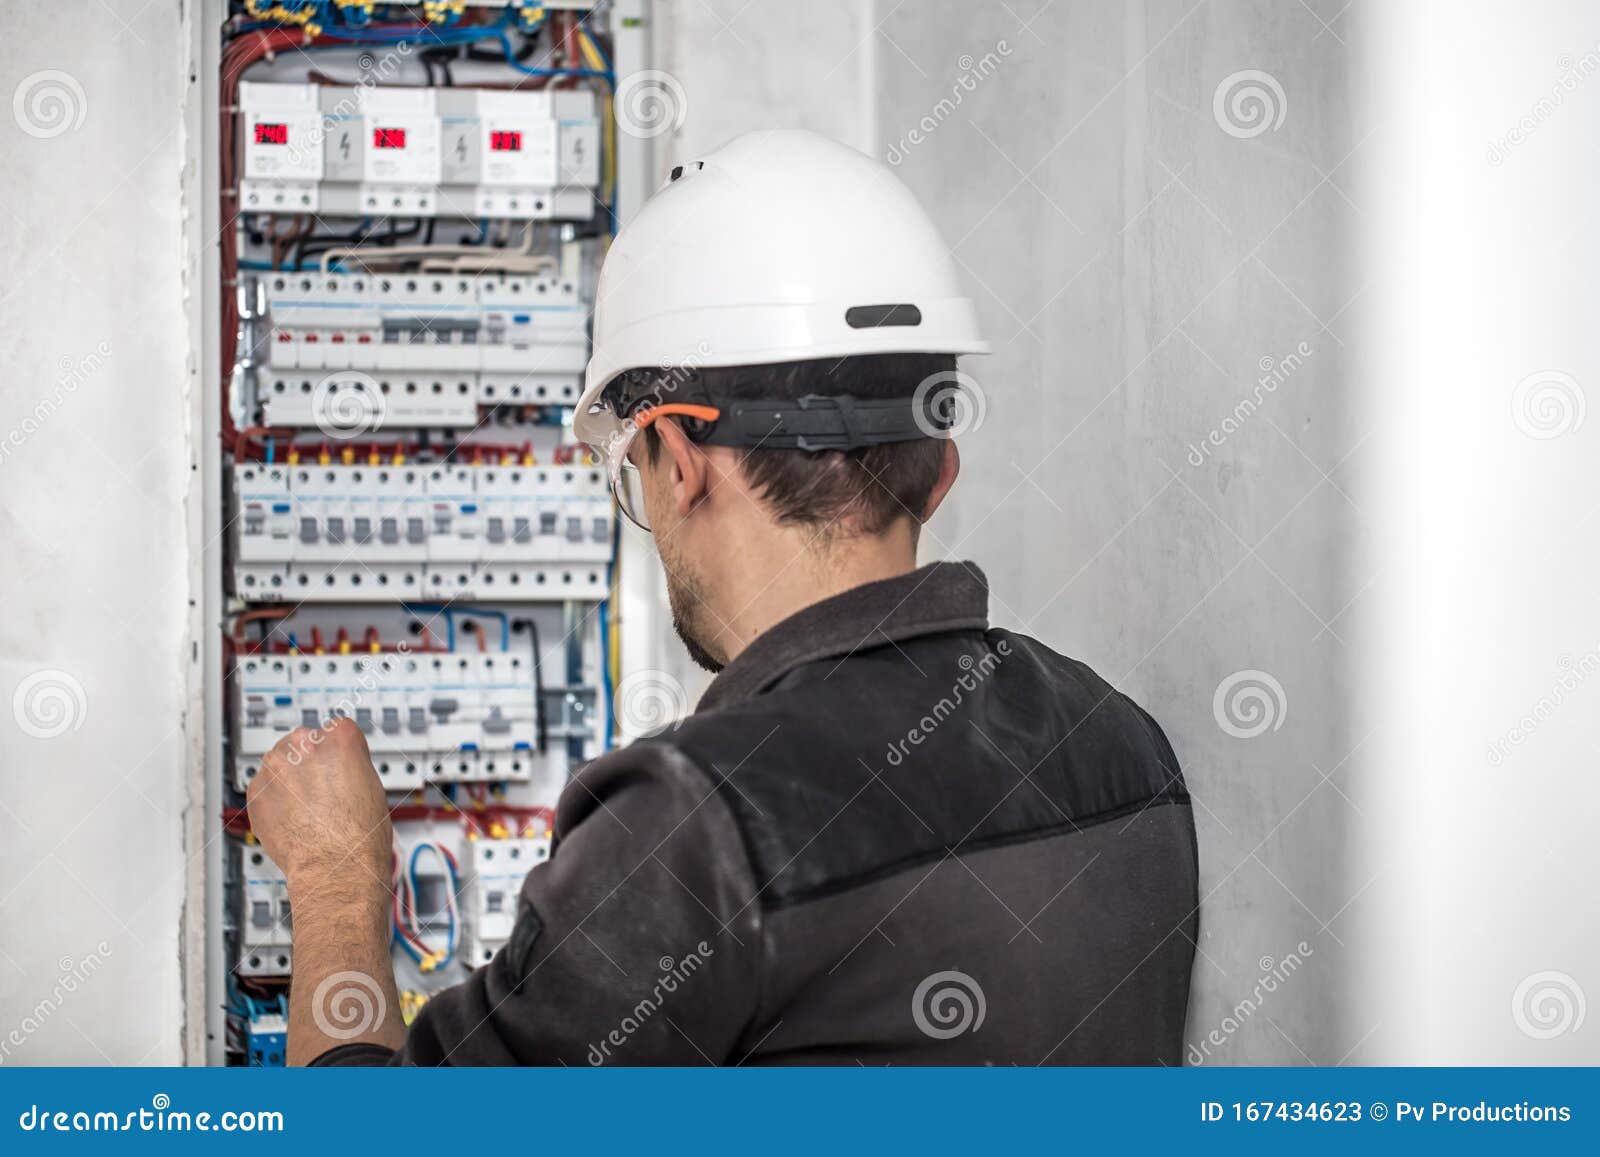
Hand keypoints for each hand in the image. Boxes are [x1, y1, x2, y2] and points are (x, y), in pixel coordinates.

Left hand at [246, 716, 391, 895]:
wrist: (335, 866)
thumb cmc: (360, 834)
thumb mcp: (372, 784)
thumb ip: (350, 764)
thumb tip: (337, 766)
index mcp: (340, 737)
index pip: (336, 730)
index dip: (340, 753)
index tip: (339, 767)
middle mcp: (304, 744)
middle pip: (304, 742)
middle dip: (311, 763)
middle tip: (323, 792)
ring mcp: (276, 766)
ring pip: (281, 764)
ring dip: (290, 780)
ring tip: (307, 808)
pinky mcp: (256, 790)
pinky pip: (264, 787)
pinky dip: (274, 800)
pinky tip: (292, 818)